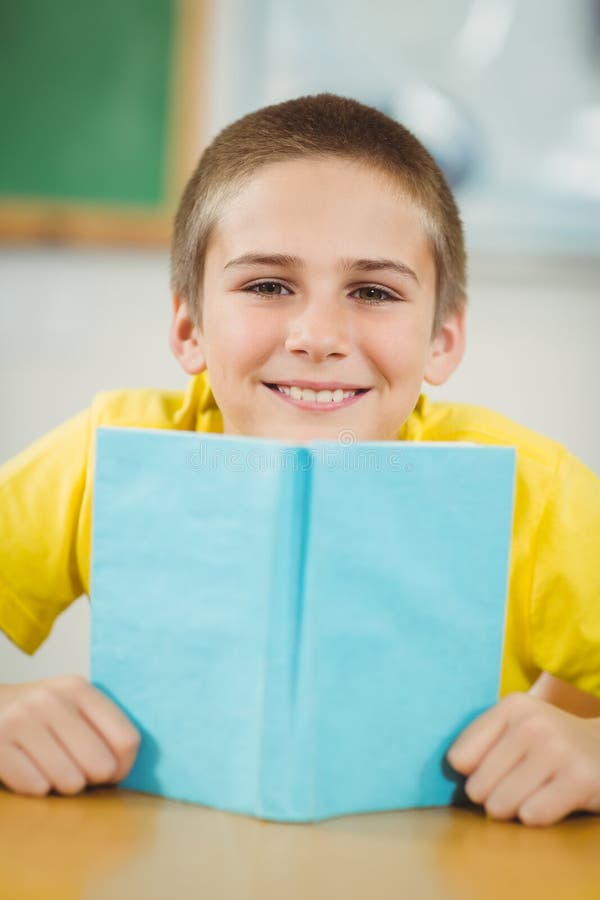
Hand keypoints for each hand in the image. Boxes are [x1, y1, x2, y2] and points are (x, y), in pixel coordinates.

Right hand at [0, 675, 139, 796]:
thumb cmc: (34, 716)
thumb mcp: (68, 705)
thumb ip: (99, 726)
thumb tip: (124, 768)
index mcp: (78, 689)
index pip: (126, 739)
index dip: (123, 767)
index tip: (111, 774)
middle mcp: (51, 700)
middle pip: (101, 765)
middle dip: (91, 780)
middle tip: (76, 773)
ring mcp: (21, 720)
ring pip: (70, 781)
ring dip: (61, 787)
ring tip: (49, 771)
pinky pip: (35, 786)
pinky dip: (35, 789)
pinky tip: (27, 773)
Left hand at [447, 693, 599, 825]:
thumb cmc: (552, 744)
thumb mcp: (518, 727)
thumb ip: (482, 743)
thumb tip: (450, 770)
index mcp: (511, 707)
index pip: (458, 757)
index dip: (472, 774)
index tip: (493, 771)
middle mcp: (532, 723)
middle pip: (477, 788)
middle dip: (493, 798)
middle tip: (518, 787)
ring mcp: (557, 749)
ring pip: (501, 805)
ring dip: (515, 810)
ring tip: (535, 793)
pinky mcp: (580, 779)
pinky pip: (533, 816)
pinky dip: (539, 817)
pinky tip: (554, 800)